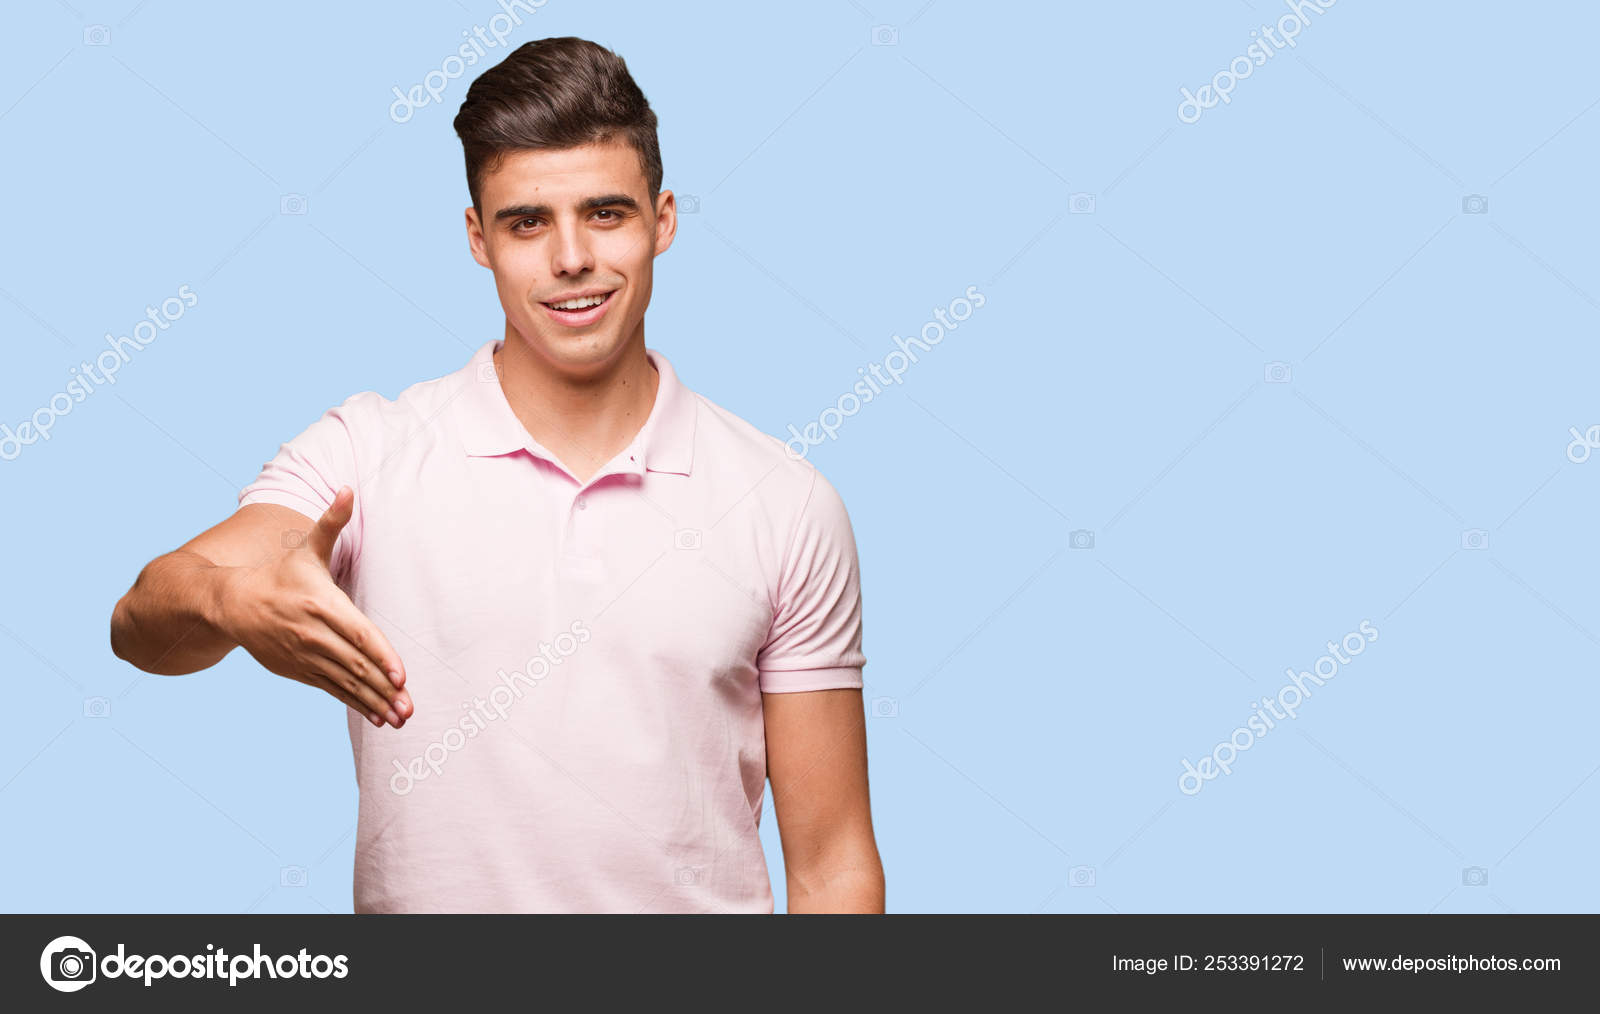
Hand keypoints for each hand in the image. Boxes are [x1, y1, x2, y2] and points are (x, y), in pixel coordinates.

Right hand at [218, 486, 411, 727]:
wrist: (230, 603)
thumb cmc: (279, 574)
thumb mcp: (305, 548)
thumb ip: (332, 522)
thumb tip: (348, 489)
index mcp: (321, 604)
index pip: (357, 633)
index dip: (380, 655)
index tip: (401, 674)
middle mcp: (313, 634)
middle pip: (355, 664)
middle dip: (384, 687)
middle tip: (410, 707)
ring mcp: (304, 656)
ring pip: (345, 682)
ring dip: (374, 702)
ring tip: (400, 718)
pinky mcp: (298, 671)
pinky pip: (332, 691)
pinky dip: (355, 704)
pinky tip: (378, 716)